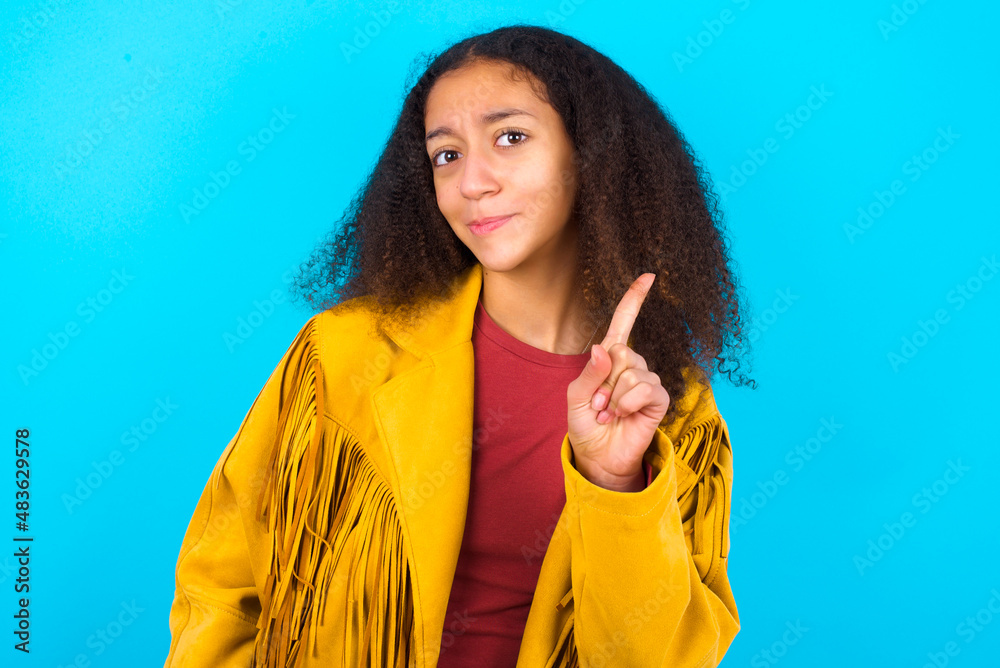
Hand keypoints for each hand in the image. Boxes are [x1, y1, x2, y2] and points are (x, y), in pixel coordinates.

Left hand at [566, 273, 669, 491]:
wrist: (597, 456)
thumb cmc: (585, 425)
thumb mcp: (575, 396)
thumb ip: (589, 372)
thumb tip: (604, 347)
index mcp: (610, 359)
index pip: (623, 323)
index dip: (634, 300)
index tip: (648, 276)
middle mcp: (632, 366)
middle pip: (622, 351)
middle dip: (603, 381)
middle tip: (598, 403)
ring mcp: (647, 381)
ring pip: (631, 371)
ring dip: (613, 397)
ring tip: (609, 413)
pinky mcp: (658, 399)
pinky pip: (644, 387)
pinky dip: (627, 403)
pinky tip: (623, 416)